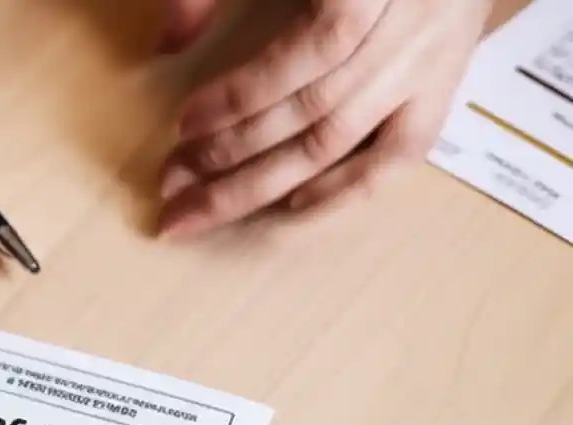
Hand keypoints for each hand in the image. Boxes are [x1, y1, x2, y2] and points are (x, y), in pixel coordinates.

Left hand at [156, 0, 492, 236]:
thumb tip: (165, 44)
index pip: (309, 52)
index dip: (243, 95)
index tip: (185, 124)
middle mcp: (413, 27)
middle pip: (319, 112)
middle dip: (236, 157)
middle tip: (173, 186)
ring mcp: (434, 61)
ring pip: (346, 141)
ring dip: (266, 184)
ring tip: (204, 207)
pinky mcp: (446, 84)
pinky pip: (403, 153)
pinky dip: (345, 188)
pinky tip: (288, 210)